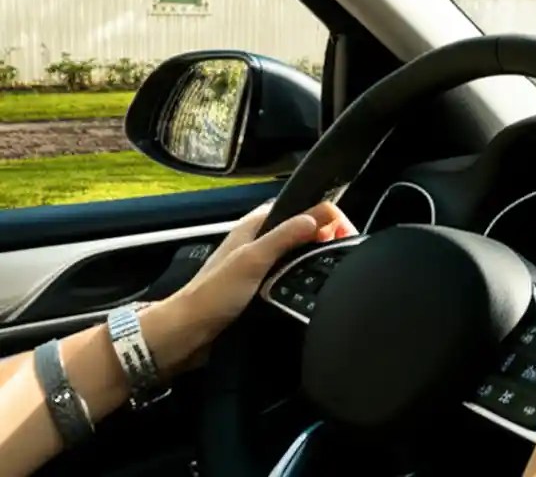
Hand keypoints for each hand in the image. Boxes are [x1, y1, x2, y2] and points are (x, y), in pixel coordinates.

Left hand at [139, 201, 356, 376]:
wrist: (186, 334)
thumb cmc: (212, 295)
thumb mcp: (252, 260)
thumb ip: (284, 236)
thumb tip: (318, 218)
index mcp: (255, 226)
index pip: (301, 207)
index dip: (327, 217)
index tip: (344, 236)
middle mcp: (258, 242)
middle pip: (303, 229)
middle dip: (326, 237)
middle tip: (343, 253)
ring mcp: (260, 266)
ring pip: (298, 254)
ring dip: (315, 260)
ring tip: (331, 270)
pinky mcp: (260, 288)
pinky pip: (291, 276)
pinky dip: (304, 280)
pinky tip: (311, 290)